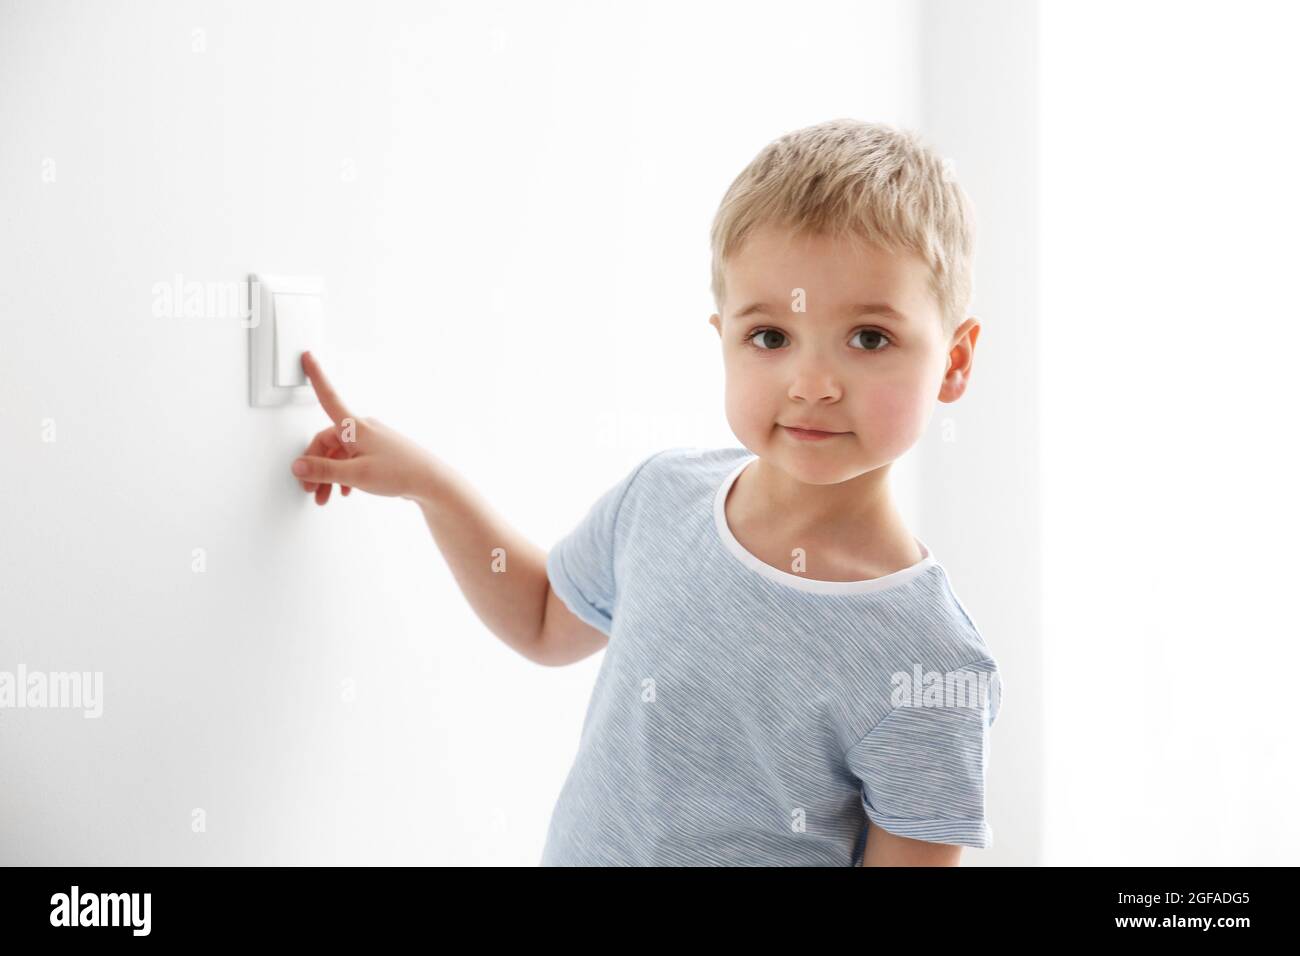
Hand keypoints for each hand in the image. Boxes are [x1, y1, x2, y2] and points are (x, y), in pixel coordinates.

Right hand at [290, 351, 437, 505]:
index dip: (316, 376)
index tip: (308, 356)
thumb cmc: (400, 472)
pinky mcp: (379, 452)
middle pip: (327, 440)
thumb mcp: (355, 474)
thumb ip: (323, 470)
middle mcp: (362, 429)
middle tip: (309, 487)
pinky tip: (344, 489)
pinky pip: (352, 459)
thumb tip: (298, 466)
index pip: (328, 396)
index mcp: (354, 426)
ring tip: (325, 496)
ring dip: (328, 474)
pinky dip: (344, 474)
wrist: (431, 481)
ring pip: (339, 453)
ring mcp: (371, 440)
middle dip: (315, 465)